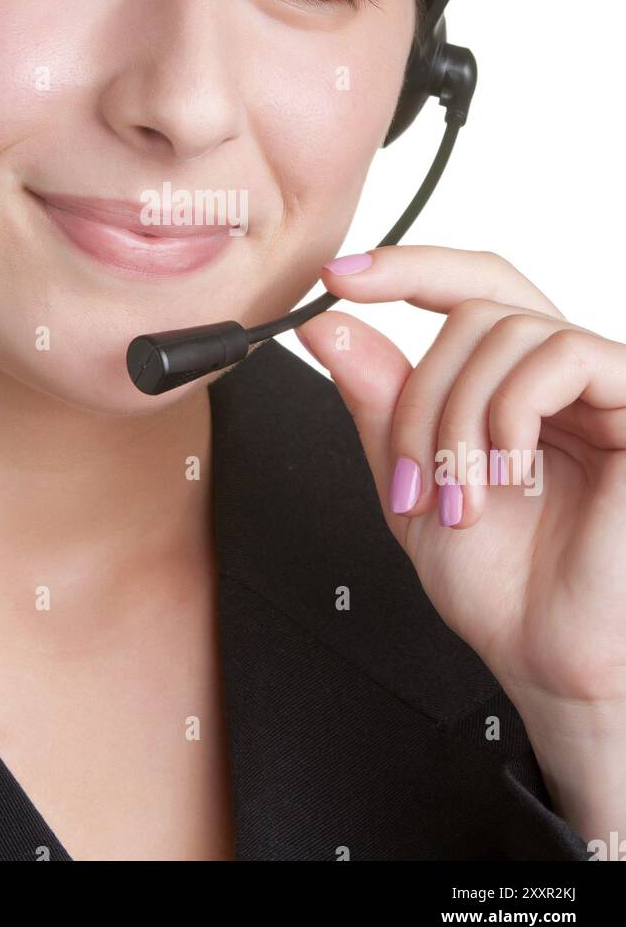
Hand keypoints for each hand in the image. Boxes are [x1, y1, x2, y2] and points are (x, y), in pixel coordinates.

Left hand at [294, 245, 625, 836]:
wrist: (549, 658)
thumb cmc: (498, 582)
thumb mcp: (412, 480)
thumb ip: (379, 402)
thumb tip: (327, 325)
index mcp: (512, 381)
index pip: (467, 288)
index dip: (404, 268)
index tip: (336, 278)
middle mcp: (560, 375)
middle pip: (473, 308)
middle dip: (418, 392)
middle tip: (408, 477)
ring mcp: (602, 386)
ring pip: (506, 329)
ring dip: (456, 416)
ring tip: (459, 495)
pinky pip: (563, 355)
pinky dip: (509, 410)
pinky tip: (506, 470)